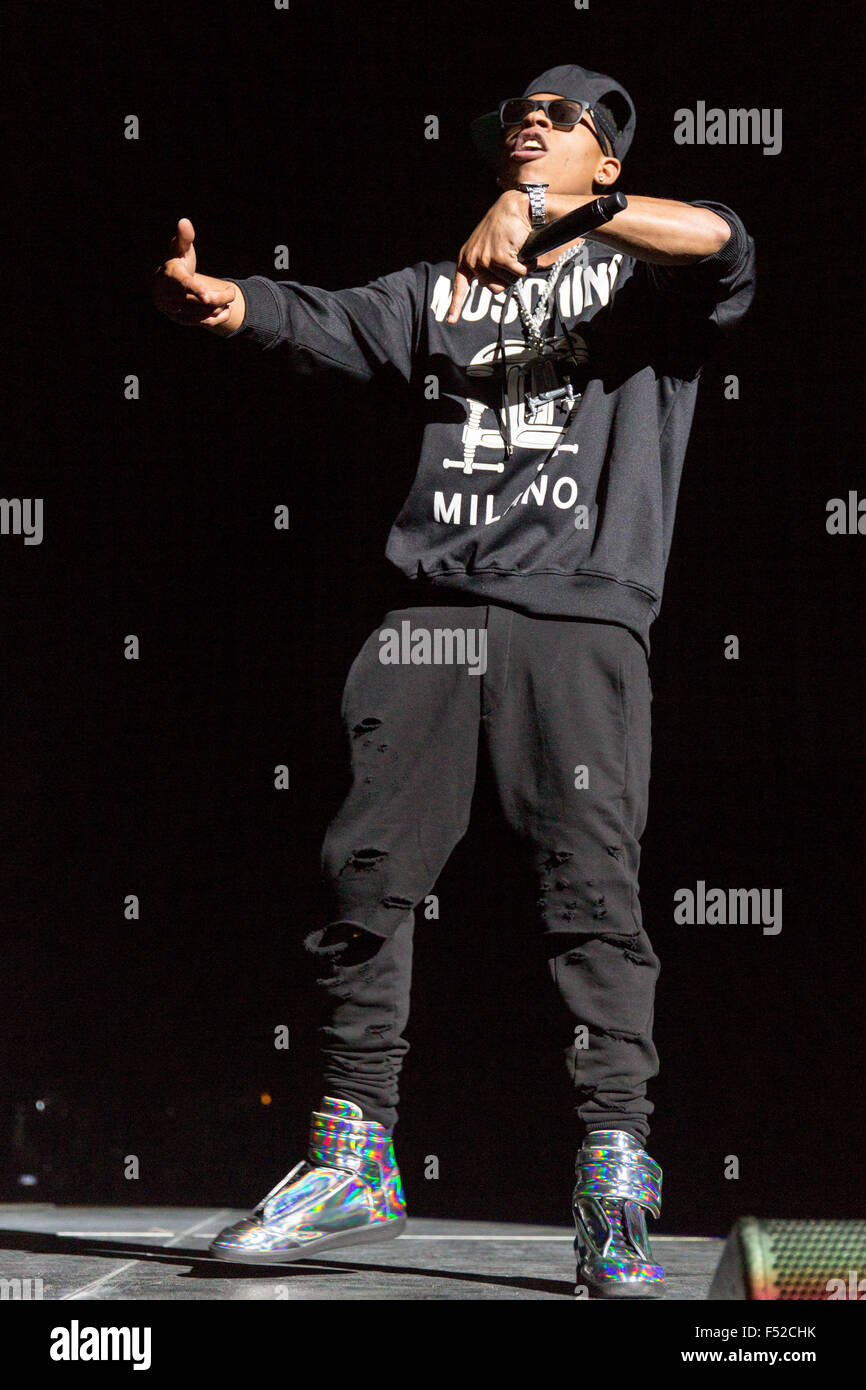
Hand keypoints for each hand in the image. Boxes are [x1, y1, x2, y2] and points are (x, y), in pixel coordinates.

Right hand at [151, 218, 236, 326]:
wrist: (165, 286)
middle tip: (231, 290)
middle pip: (200, 301)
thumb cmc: (176, 263)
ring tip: (229, 298)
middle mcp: (170, 295)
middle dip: (220, 296)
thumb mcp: (179, 250)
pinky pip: (203, 322)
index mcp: (171, 276)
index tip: (207, 296)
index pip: (184, 284)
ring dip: (220, 306)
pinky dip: (218, 317)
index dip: (196, 289)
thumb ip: (184, 238)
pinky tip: (226, 309)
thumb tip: (184, 221)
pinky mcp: (183, 320)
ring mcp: (176, 310)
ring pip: (204, 313)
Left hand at [447, 190, 531, 322]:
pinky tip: (525, 252)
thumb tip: (488, 287)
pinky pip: (518, 274)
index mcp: (466, 258)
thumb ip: (484, 266)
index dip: (456, 304)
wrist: (514, 207)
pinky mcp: (500, 258)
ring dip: (518, 270)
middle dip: (507, 278)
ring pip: (508, 283)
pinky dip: (527, 265)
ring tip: (516, 251)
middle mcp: (472, 261)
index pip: (460, 286)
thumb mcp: (487, 247)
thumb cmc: (504, 226)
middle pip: (494, 289)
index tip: (451, 321)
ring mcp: (485, 260)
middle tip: (511, 259)